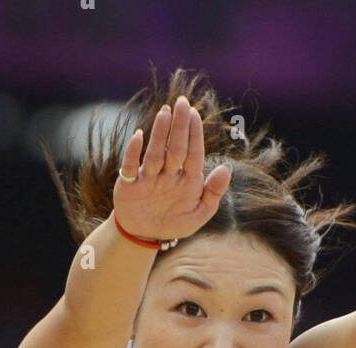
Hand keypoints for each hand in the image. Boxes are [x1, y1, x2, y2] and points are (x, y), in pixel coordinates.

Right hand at [113, 94, 231, 241]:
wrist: (145, 236)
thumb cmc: (174, 222)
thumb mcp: (198, 214)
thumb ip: (213, 194)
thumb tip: (226, 169)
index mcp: (187, 179)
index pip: (193, 153)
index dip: (194, 134)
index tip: (195, 114)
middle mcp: (168, 173)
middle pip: (175, 147)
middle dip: (180, 126)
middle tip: (182, 102)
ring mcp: (148, 177)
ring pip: (156, 153)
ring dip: (160, 134)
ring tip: (165, 113)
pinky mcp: (129, 183)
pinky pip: (130, 166)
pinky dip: (133, 153)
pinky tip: (138, 137)